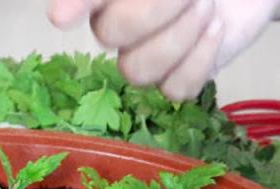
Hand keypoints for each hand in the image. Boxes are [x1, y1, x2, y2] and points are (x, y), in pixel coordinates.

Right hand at [46, 0, 279, 100]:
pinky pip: (175, 88)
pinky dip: (202, 59)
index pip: (83, 0)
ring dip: (182, 35)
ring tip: (207, 8)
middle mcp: (117, 26)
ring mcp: (145, 56)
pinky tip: (217, 31)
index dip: (72, 6)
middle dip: (157, 9)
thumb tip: (99, 5)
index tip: (63, 17)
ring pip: (137, 70)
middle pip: (109, 35)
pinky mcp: (178, 78)